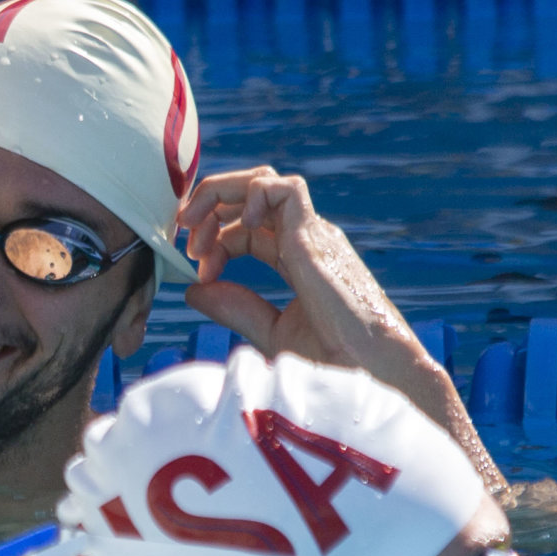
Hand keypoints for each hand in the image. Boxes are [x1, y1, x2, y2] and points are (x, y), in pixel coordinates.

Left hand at [177, 166, 503, 491]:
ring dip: (221, 193)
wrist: (372, 374)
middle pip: (253, 196)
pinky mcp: (316, 238)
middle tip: (184, 234)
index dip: (216, 241)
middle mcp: (307, 239)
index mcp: (299, 258)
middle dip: (210, 207)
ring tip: (194, 223)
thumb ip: (235, 308)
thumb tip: (194, 290)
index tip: (198, 272)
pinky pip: (285, 189)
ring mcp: (314, 235)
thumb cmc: (336, 362)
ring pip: (265, 181)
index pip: (248, 228)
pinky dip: (252, 193)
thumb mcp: (272, 332)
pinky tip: (234, 225)